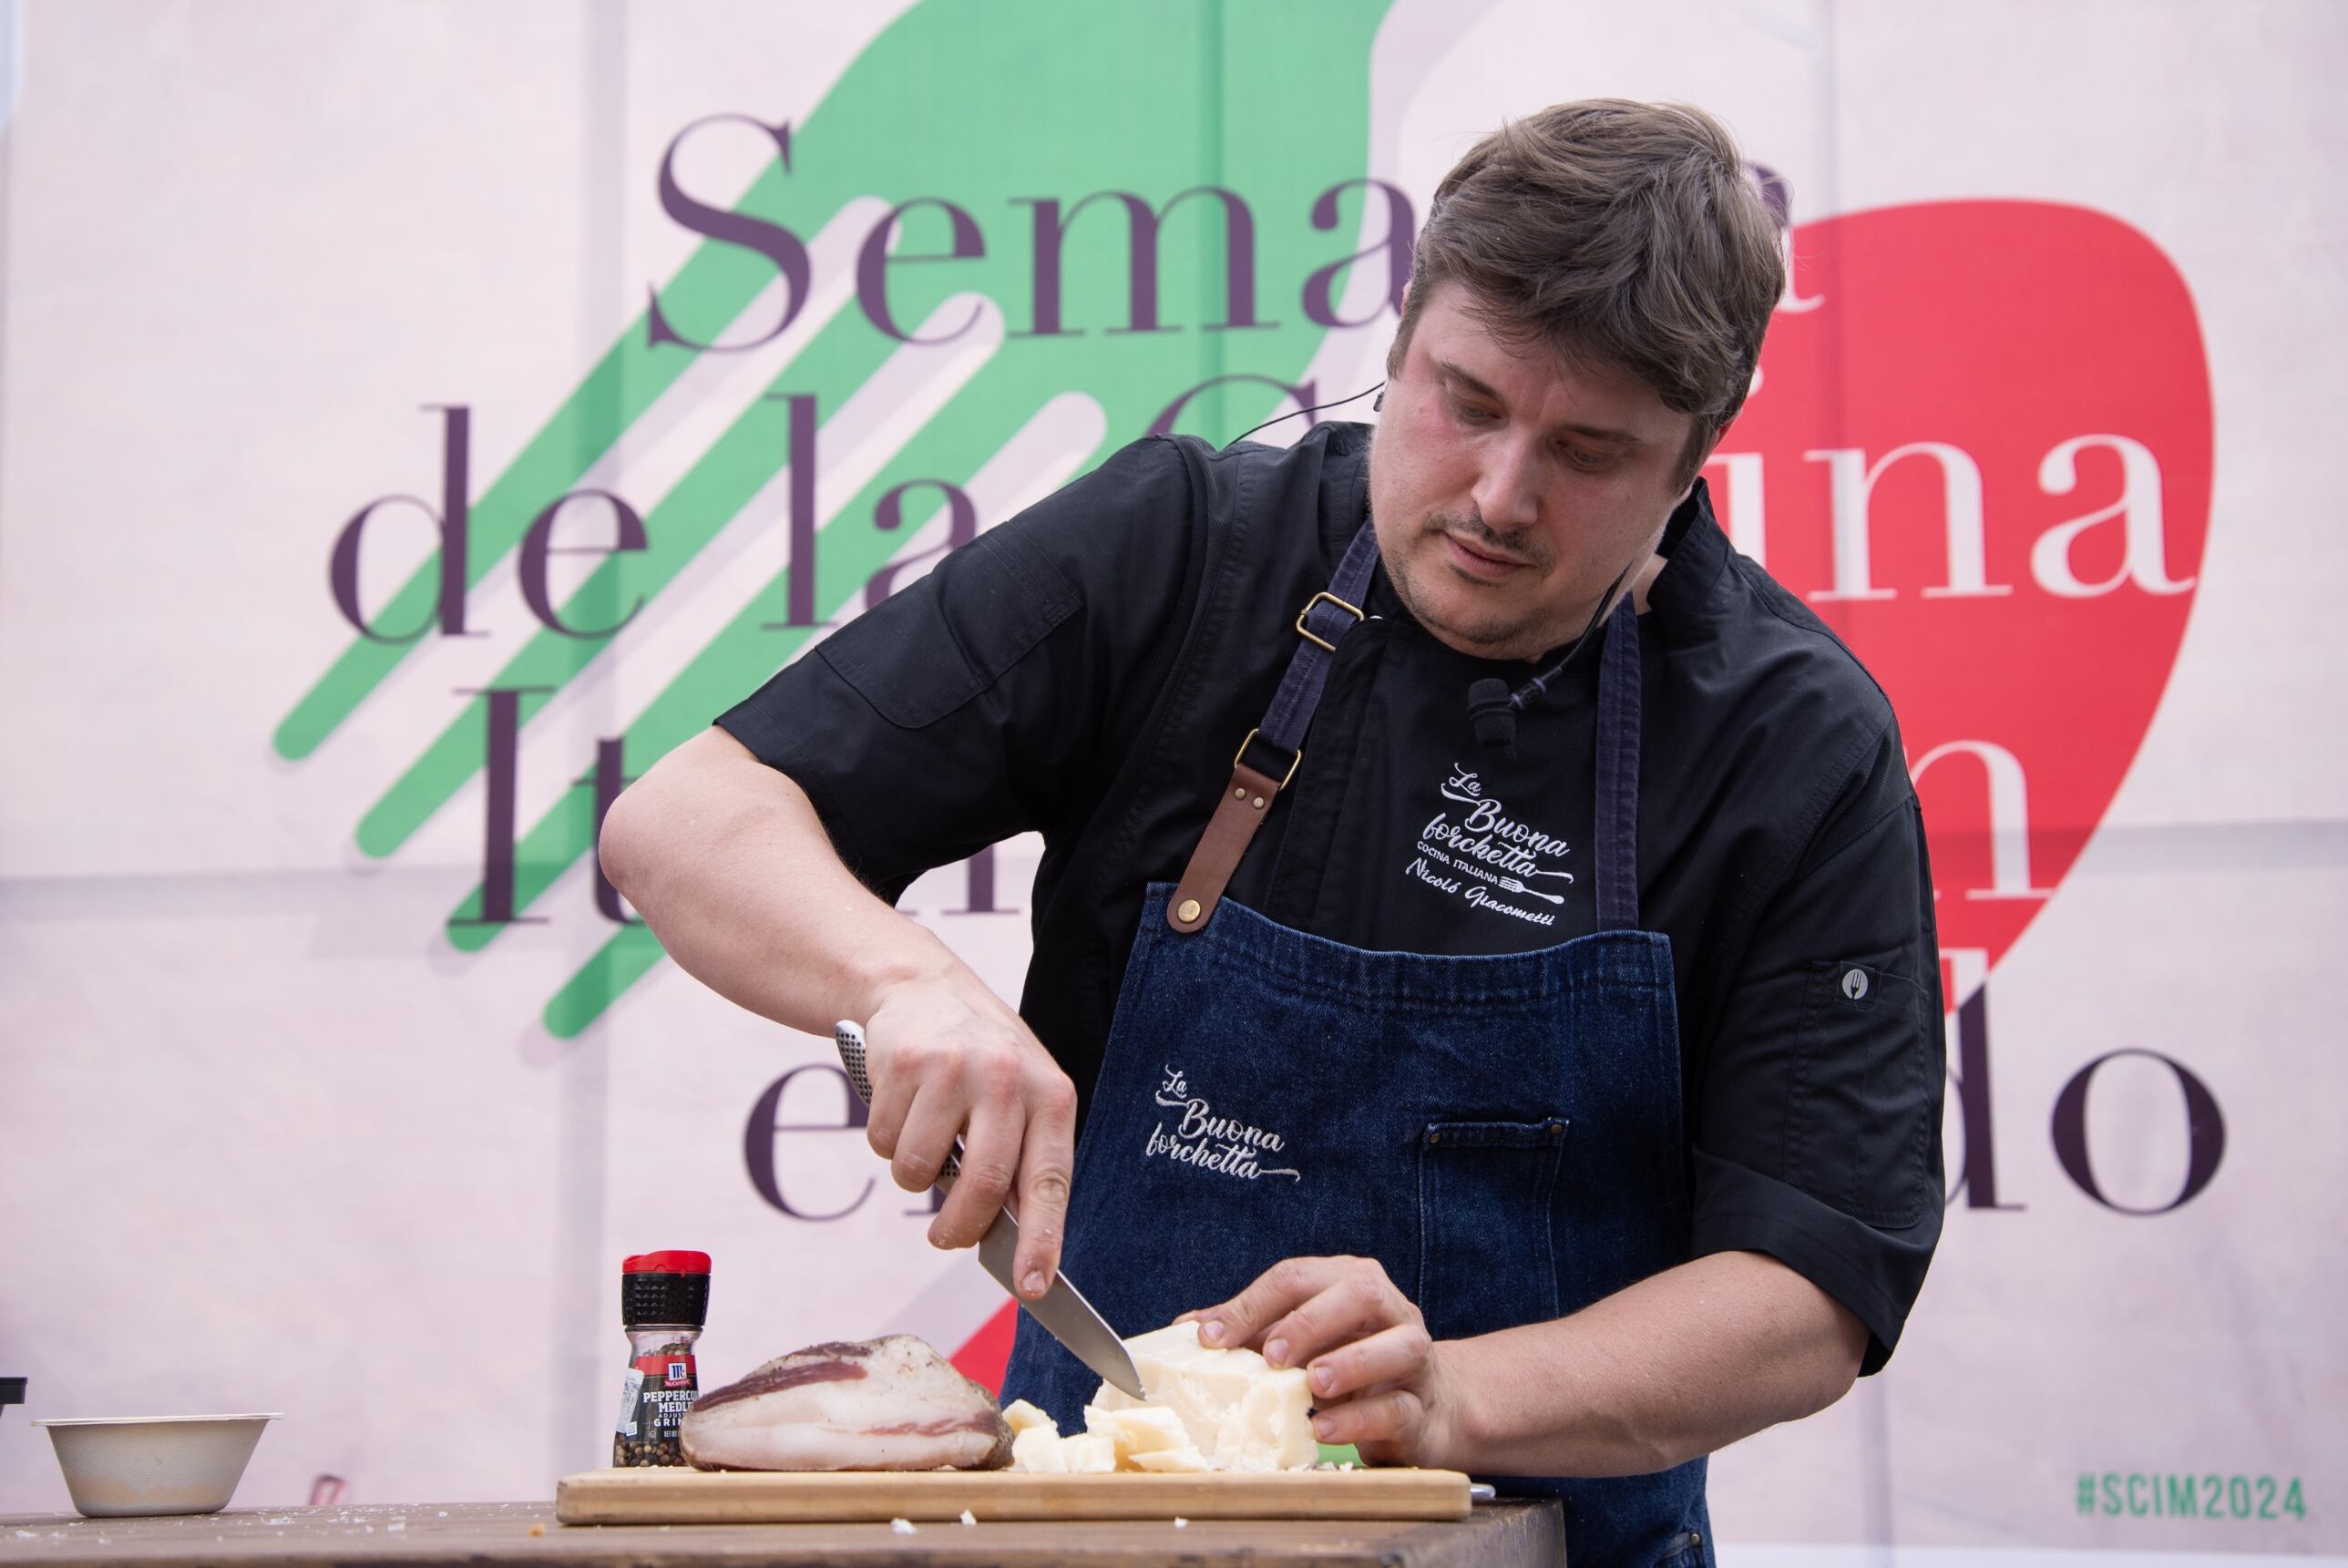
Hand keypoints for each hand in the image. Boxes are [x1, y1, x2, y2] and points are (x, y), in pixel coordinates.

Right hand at [860, 971, 1077, 1299]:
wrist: (923, 988)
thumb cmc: (981, 1062)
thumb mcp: (1021, 1097)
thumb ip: (1020, 1159)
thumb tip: (1011, 1245)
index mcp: (1050, 1094)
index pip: (1050, 1180)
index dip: (1042, 1240)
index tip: (1032, 1287)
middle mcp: (1007, 1078)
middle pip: (982, 1186)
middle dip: (958, 1229)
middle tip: (944, 1238)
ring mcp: (953, 1068)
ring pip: (920, 1170)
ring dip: (913, 1175)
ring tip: (924, 1138)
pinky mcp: (902, 1064)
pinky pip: (883, 1141)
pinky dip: (886, 1140)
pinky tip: (902, 1106)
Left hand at [1187, 1256, 1459, 1466]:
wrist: (1423, 1409)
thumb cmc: (1350, 1364)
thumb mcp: (1301, 1342)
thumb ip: (1252, 1332)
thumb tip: (1188, 1329)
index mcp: (1348, 1281)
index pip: (1297, 1277)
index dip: (1251, 1306)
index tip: (1210, 1340)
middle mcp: (1389, 1309)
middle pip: (1358, 1294)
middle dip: (1310, 1322)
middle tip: (1272, 1356)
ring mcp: (1414, 1358)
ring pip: (1398, 1345)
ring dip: (1352, 1362)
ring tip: (1313, 1383)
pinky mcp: (1422, 1408)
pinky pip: (1398, 1407)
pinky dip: (1361, 1417)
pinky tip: (1326, 1429)